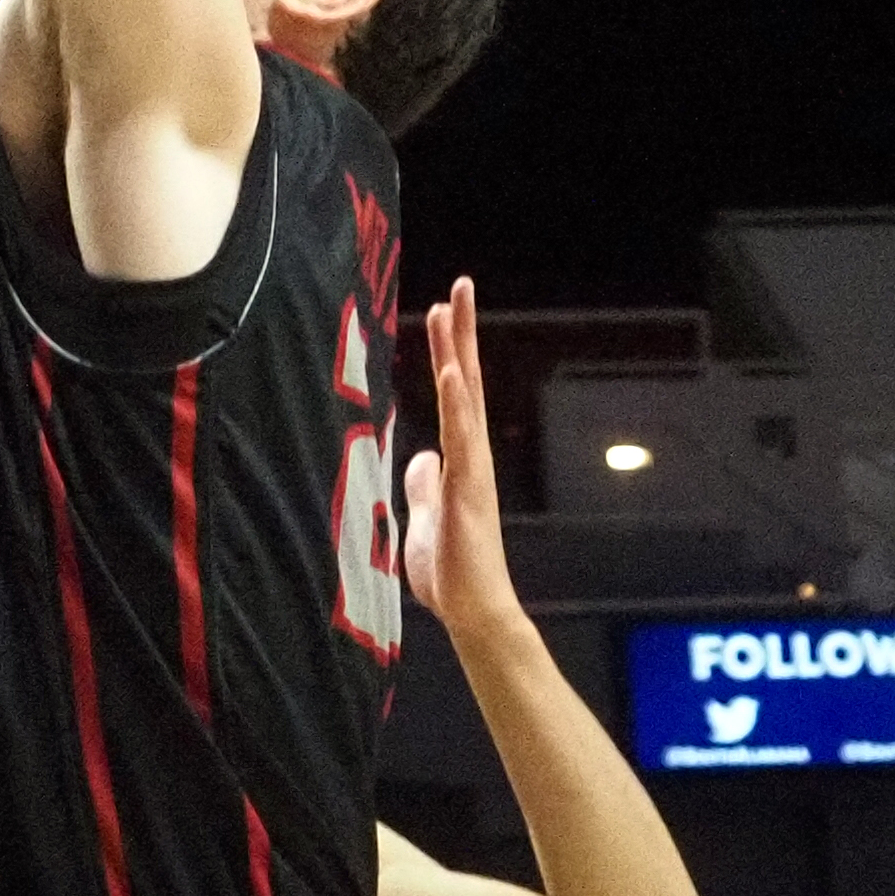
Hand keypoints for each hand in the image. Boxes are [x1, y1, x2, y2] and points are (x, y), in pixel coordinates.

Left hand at [399, 277, 526, 649]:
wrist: (472, 609)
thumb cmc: (452, 570)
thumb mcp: (427, 515)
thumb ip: (425, 484)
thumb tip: (422, 457)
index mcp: (459, 459)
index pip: (456, 391)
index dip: (451, 349)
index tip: (446, 307)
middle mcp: (471, 456)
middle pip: (466, 382)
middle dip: (461, 334)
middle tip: (460, 285)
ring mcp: (472, 470)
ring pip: (464, 400)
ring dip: (456, 353)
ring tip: (452, 310)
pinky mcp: (466, 490)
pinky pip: (461, 438)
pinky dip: (455, 403)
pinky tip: (449, 372)